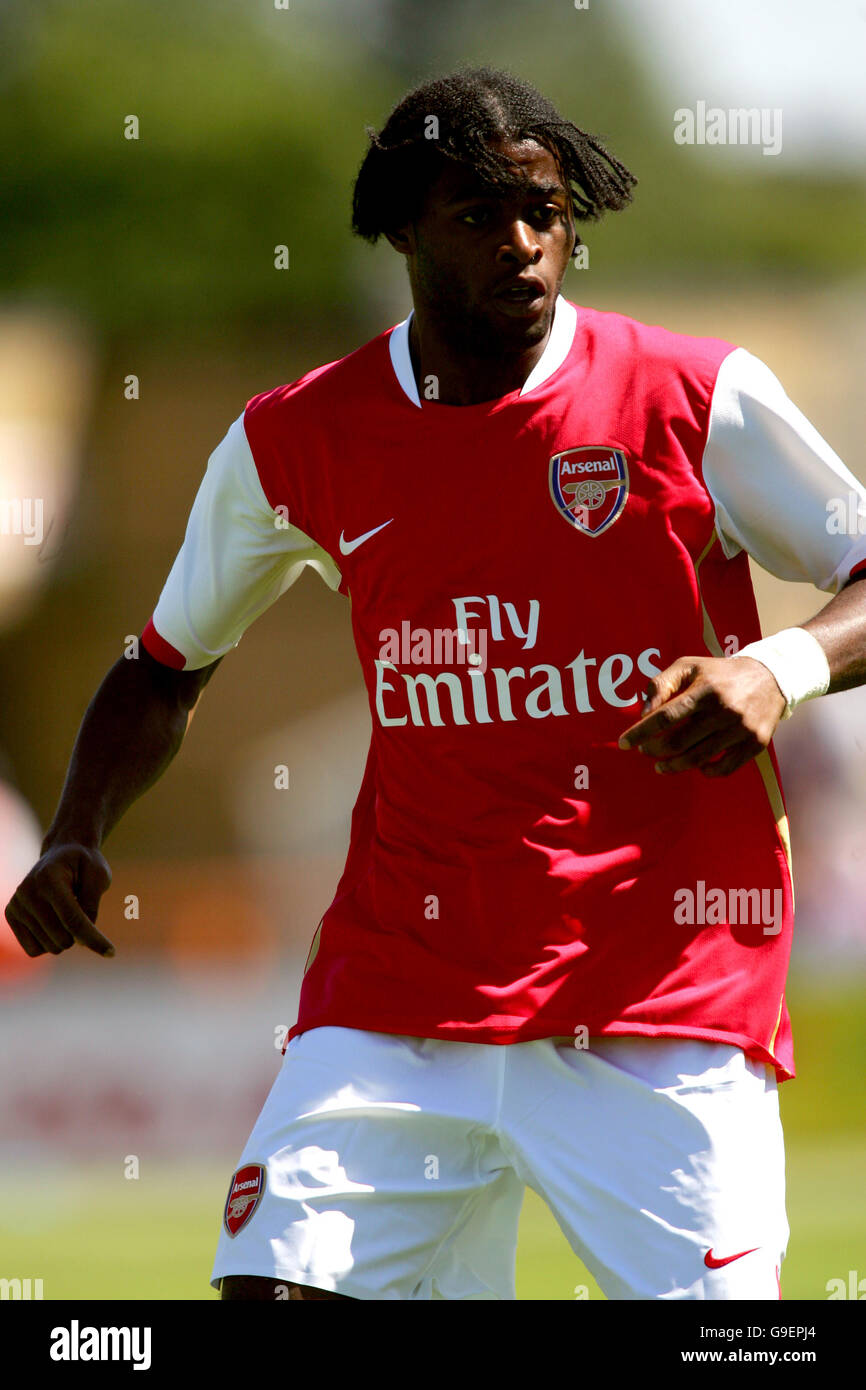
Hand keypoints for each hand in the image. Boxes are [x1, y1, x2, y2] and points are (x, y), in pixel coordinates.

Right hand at [4, 843, 114, 957]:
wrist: (61, 852)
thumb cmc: (84, 864)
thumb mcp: (99, 876)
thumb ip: (91, 905)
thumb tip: (81, 940)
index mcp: (49, 878)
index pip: (73, 919)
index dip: (93, 939)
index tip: (111, 953)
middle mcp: (27, 892)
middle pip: (62, 937)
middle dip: (80, 934)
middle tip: (82, 909)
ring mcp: (16, 905)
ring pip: (49, 947)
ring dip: (66, 937)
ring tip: (66, 911)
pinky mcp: (12, 916)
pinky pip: (34, 949)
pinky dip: (49, 943)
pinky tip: (54, 923)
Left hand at [618, 655, 786, 776]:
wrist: (770, 677)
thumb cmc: (719, 673)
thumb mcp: (688, 666)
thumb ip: (661, 684)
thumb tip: (644, 713)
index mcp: (705, 690)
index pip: (665, 716)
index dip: (641, 732)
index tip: (624, 743)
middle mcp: (724, 710)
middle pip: (679, 741)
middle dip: (654, 750)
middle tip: (645, 751)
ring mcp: (741, 729)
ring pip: (698, 758)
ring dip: (673, 766)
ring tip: (660, 766)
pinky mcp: (755, 743)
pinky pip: (725, 768)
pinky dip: (706, 771)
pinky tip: (696, 766)